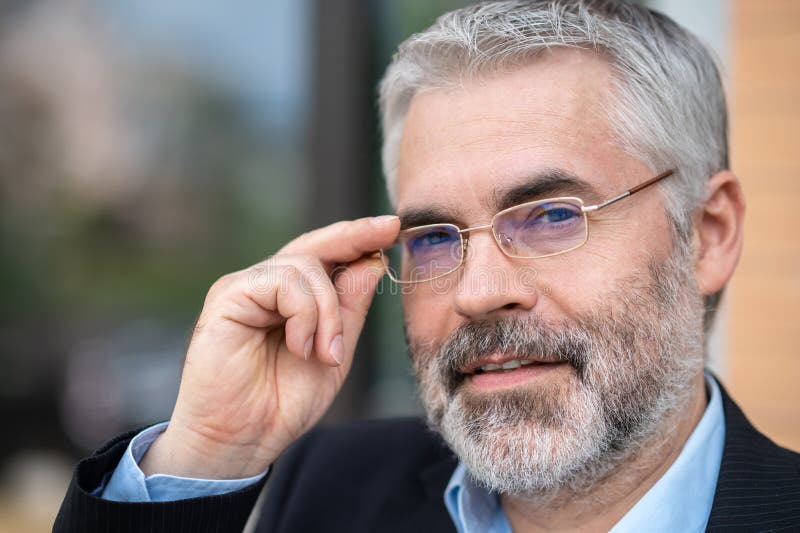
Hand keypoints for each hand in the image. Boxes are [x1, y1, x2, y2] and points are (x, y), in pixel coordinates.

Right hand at [139, 215, 399, 478]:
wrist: (242, 439)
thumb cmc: (282, 401)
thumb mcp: (335, 353)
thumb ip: (350, 309)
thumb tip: (372, 262)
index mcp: (293, 298)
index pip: (327, 256)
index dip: (358, 238)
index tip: (393, 227)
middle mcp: (268, 285)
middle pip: (316, 245)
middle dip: (355, 236)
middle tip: (388, 229)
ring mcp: (246, 287)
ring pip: (305, 266)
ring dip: (329, 311)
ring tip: (325, 353)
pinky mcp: (228, 296)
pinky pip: (281, 281)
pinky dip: (304, 314)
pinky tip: (302, 347)